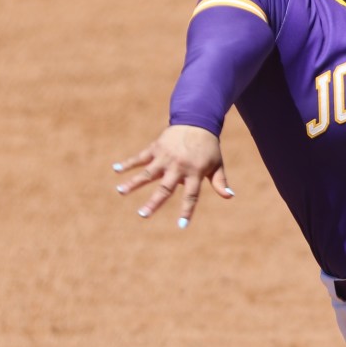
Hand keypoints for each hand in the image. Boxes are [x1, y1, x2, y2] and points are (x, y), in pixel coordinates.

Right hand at [113, 124, 233, 227]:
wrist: (197, 121)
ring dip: (133, 182)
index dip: (187, 211)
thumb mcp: (217, 164)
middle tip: (142, 215)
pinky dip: (128, 163)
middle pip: (164, 188)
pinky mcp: (156, 148)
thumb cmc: (209, 147)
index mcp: (195, 173)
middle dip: (153, 202)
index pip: (191, 196)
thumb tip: (230, 197)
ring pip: (147, 172)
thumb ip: (221, 182)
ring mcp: (165, 157)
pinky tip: (115, 169)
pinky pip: (140, 157)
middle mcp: (178, 167)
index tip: (181, 225)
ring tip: (120, 191)